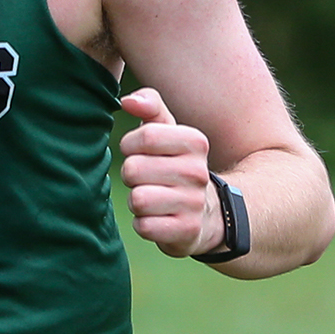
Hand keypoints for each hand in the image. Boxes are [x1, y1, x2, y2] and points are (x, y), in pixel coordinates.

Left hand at [118, 87, 221, 257]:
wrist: (207, 212)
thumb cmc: (175, 163)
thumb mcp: (167, 130)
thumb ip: (149, 105)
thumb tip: (127, 101)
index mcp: (195, 142)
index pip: (144, 136)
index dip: (130, 145)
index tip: (136, 151)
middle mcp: (198, 172)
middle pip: (134, 169)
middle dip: (131, 175)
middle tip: (146, 179)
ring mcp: (195, 204)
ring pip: (138, 199)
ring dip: (136, 201)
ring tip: (152, 198)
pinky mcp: (187, 232)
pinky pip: (144, 226)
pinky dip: (144, 224)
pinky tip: (158, 219)